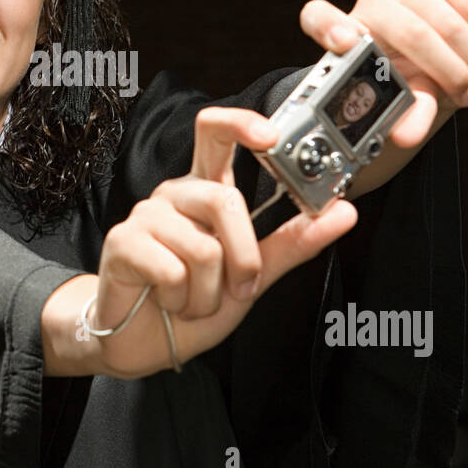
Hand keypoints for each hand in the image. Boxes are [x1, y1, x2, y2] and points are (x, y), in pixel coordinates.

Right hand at [82, 106, 356, 378]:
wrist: (145, 342)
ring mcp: (146, 215)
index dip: (241, 125)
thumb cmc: (194, 303)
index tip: (271, 137)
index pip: (217, 133)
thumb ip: (294, 242)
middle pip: (224, 199)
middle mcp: (176, 194)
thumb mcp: (255, 276)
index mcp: (206, 192)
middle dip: (244, 257)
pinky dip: (181, 300)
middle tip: (239, 288)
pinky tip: (167, 301)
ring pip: (204, 248)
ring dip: (208, 293)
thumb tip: (345, 211)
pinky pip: (173, 271)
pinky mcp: (123, 242)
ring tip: (191, 300)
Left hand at [300, 0, 467, 148]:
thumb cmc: (416, 76)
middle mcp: (374, 3)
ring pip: (452, 23)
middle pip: (413, 34)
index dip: (329, 27)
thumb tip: (409, 136)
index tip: (343, 42)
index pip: (318, 19)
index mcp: (347, 34)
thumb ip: (409, 115)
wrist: (445, 49)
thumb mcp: (410, 101)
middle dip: (451, 73)